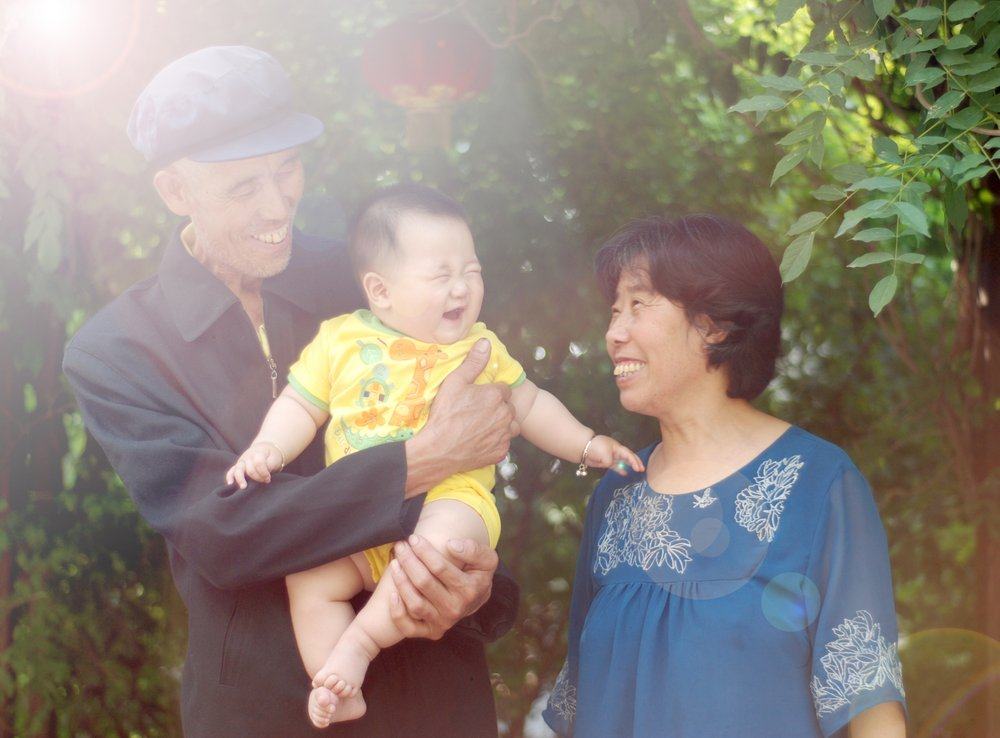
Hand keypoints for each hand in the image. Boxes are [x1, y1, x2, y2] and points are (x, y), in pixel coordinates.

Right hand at [225, 441, 283, 487]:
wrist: (265, 449)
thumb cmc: (271, 456)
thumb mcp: (274, 458)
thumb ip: (269, 466)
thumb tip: (264, 476)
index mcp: (258, 452)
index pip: (258, 462)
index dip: (264, 472)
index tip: (269, 478)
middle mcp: (248, 456)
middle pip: (250, 469)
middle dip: (258, 477)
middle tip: (266, 481)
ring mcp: (241, 461)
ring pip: (238, 469)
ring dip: (241, 479)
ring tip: (243, 487)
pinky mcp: (238, 466)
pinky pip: (231, 471)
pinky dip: (230, 477)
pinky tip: (230, 484)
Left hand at [386, 535, 497, 639]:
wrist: (476, 598)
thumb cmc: (476, 573)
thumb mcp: (486, 558)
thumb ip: (473, 549)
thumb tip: (451, 545)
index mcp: (469, 590)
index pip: (440, 568)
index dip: (424, 551)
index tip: (413, 539)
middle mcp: (455, 609)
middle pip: (424, 583)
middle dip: (408, 561)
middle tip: (400, 546)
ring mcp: (443, 623)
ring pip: (415, 604)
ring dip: (400, 582)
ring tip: (394, 563)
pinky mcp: (431, 632)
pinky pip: (408, 627)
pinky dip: (397, 612)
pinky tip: (392, 593)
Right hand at [404, 339, 516, 495]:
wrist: (438, 450)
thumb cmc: (445, 414)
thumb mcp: (455, 382)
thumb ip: (473, 362)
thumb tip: (486, 342)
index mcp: (496, 395)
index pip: (504, 389)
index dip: (492, 392)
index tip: (479, 397)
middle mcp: (505, 415)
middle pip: (508, 408)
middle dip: (498, 408)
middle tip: (478, 413)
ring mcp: (503, 435)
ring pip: (510, 427)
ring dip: (502, 425)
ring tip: (482, 427)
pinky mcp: (500, 453)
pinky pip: (503, 444)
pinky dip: (495, 442)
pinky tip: (480, 442)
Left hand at [583, 435, 644, 475]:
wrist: (583, 448)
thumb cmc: (595, 448)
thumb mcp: (605, 455)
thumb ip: (610, 462)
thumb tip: (611, 465)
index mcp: (617, 447)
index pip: (628, 454)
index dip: (634, 461)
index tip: (639, 468)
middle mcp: (616, 451)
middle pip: (628, 457)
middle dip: (635, 462)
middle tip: (642, 469)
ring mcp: (611, 456)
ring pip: (623, 462)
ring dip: (629, 466)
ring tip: (637, 471)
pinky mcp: (605, 462)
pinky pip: (615, 466)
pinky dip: (620, 470)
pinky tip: (625, 474)